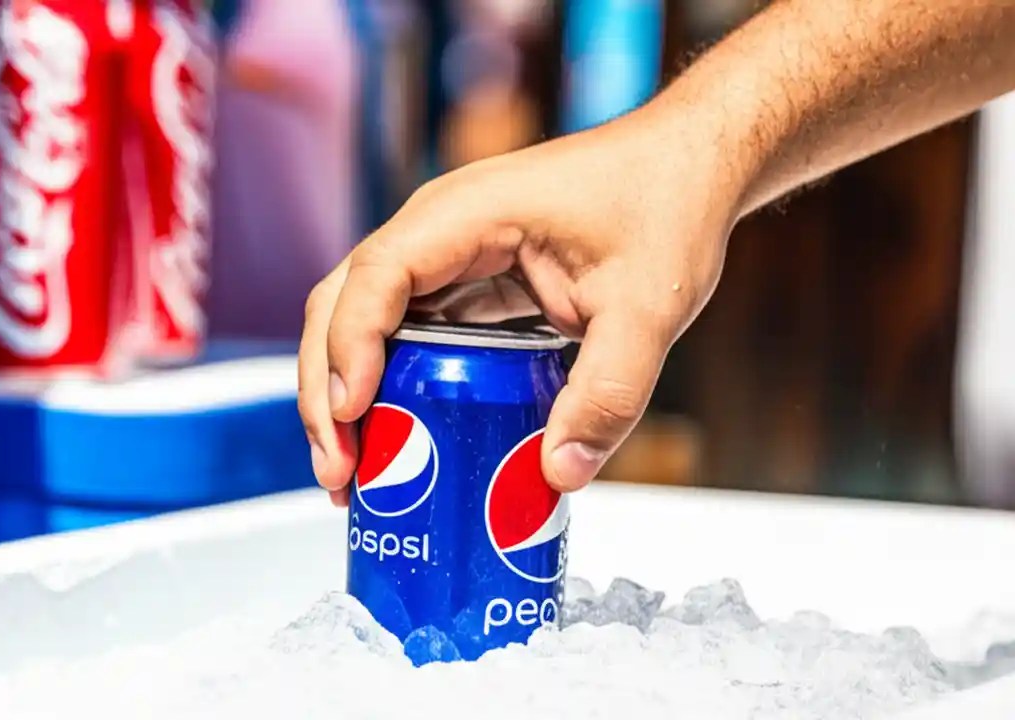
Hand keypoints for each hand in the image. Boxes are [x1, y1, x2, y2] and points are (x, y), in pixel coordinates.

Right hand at [299, 106, 743, 502]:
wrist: (687, 166)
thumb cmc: (665, 204)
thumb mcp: (649, 306)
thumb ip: (608, 391)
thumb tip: (558, 474)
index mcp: (464, 215)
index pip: (376, 277)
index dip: (350, 347)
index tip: (351, 416)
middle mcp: (437, 230)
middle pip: (342, 304)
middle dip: (327, 389)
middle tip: (341, 472)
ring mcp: (444, 255)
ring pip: (361, 321)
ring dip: (345, 393)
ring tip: (352, 472)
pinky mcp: (463, 281)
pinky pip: (404, 333)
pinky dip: (388, 386)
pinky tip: (398, 439)